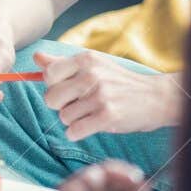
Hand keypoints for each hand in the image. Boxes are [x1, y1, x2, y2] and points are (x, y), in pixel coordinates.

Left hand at [36, 50, 183, 139]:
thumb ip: (62, 63)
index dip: (53, 86)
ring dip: (73, 120)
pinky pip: (74, 131)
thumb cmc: (118, 81)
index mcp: (86, 59)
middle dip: (60, 106)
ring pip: (63, 117)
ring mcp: (100, 96)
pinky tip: (88, 126)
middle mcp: (92, 75)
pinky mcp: (108, 116)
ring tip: (88, 114)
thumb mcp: (93, 65)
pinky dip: (77, 133)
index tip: (66, 89)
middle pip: (51, 98)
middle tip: (76, 105)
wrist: (154, 97)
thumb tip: (36, 57)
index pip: (48, 74)